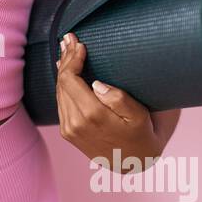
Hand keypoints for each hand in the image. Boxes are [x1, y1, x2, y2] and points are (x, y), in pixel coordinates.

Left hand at [55, 31, 166, 169]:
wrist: (134, 163)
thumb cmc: (142, 134)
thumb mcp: (140, 116)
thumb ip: (119, 99)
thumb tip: (96, 84)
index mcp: (92, 116)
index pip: (70, 79)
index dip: (72, 59)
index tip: (79, 43)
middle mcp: (75, 123)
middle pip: (62, 83)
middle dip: (66, 59)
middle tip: (69, 39)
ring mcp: (69, 130)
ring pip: (59, 92)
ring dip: (62, 70)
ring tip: (67, 50)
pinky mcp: (67, 133)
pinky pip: (60, 103)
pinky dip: (62, 85)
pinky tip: (65, 72)